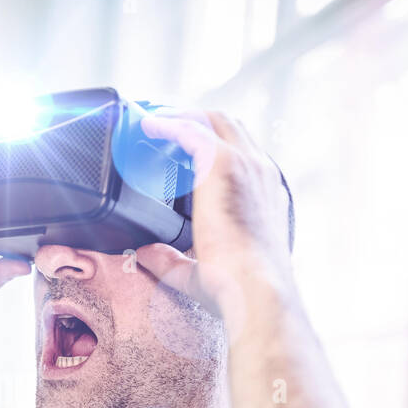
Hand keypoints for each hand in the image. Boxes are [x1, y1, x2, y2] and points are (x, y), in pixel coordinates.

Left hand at [133, 109, 296, 329]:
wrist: (255, 292)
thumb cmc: (236, 289)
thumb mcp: (199, 272)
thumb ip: (171, 260)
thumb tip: (143, 254)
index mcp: (265, 194)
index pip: (242, 152)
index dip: (212, 143)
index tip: (183, 146)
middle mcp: (261, 172)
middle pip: (229, 125)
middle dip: (195, 118)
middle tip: (161, 125)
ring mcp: (245, 165)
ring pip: (213, 120)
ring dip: (182, 115)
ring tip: (153, 120)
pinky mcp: (223, 165)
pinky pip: (192, 130)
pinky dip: (168, 124)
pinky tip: (148, 126)